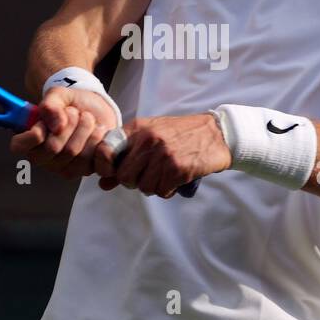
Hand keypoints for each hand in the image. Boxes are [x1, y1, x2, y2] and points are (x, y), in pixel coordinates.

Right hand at [10, 86, 118, 180]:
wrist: (96, 109)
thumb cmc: (72, 104)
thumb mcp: (58, 95)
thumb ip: (51, 105)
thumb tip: (57, 125)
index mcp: (29, 141)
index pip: (19, 146)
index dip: (33, 134)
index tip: (45, 121)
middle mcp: (44, 158)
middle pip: (53, 147)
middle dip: (69, 123)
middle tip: (74, 112)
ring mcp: (64, 167)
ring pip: (74, 153)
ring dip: (85, 128)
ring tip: (87, 119)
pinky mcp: (85, 169)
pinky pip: (91, 159)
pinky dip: (98, 139)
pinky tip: (97, 131)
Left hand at [96, 113, 231, 197]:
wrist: (216, 134)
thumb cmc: (180, 135)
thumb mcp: (151, 136)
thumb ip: (126, 158)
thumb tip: (103, 184)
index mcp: (138, 128)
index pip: (106, 150)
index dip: (107, 167)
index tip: (115, 173)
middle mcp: (148, 140)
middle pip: (124, 176)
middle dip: (133, 182)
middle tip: (147, 176)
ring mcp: (163, 154)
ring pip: (143, 187)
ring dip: (153, 187)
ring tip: (164, 176)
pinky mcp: (178, 168)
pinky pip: (161, 191)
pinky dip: (167, 190)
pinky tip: (174, 179)